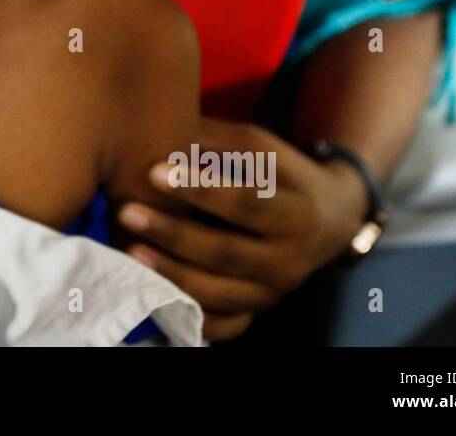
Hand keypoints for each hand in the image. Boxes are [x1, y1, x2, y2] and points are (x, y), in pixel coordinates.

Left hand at [115, 118, 368, 340]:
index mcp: (298, 214)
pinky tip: (150, 291)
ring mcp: (273, 294)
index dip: (201, 190)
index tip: (155, 171)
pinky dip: (185, 311)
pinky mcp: (255, 313)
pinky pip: (220, 325)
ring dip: (171, 275)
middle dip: (174, 235)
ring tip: (129, 251)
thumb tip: (164, 130)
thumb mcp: (260, 148)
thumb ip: (216, 142)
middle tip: (127, 212)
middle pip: (227, 253)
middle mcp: (290, 262)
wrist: (329, 221)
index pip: (247, 204)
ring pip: (218, 294)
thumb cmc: (281, 174)